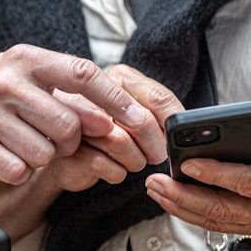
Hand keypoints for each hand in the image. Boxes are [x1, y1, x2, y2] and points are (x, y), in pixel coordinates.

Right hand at [0, 45, 166, 184]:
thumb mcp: (27, 77)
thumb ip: (67, 93)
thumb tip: (114, 122)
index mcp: (28, 58)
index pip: (83, 75)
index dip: (117, 101)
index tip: (142, 123)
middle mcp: (7, 80)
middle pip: (68, 125)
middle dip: (71, 142)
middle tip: (56, 139)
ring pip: (44, 152)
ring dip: (43, 157)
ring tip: (24, 144)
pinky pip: (17, 169)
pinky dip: (18, 170)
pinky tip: (5, 155)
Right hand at [52, 65, 184, 191]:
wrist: (74, 155)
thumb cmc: (112, 132)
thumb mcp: (139, 115)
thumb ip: (160, 113)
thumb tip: (182, 126)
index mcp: (118, 78)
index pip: (157, 97)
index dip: (173, 122)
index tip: (178, 138)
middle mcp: (94, 93)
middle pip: (140, 119)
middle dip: (155, 146)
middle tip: (158, 156)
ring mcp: (76, 120)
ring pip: (120, 142)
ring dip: (135, 161)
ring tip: (135, 162)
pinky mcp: (67, 148)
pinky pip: (102, 164)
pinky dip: (116, 173)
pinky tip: (115, 169)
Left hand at [144, 127, 250, 235]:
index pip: (245, 182)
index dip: (214, 174)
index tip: (186, 163)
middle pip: (219, 209)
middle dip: (182, 196)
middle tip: (155, 181)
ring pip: (215, 221)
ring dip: (181, 208)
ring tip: (156, 191)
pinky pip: (221, 224)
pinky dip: (194, 215)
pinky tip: (175, 201)